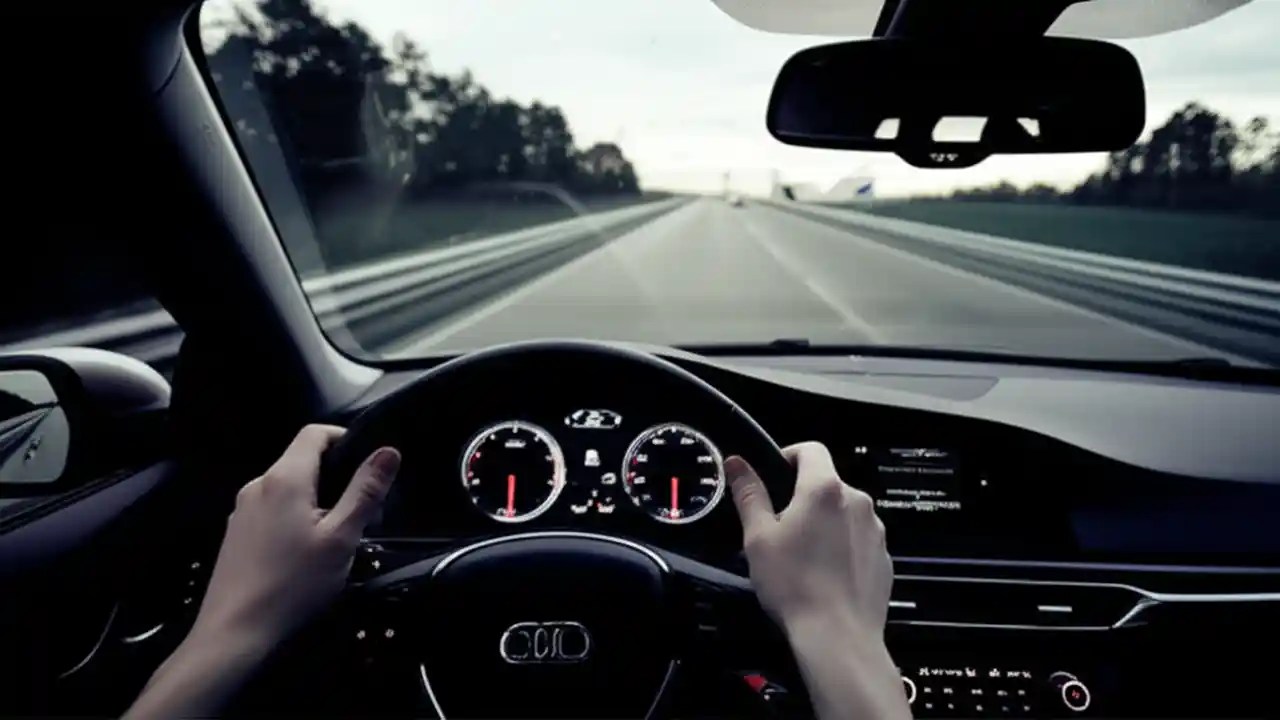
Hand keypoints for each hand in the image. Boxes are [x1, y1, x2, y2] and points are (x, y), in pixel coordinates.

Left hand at [126, 425, 399, 719]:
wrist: (234, 633)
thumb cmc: (292, 585)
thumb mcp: (341, 538)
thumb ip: (365, 491)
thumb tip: (388, 451)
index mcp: (284, 478)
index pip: (315, 433)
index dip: (345, 439)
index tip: (369, 466)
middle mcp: (258, 485)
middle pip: (303, 461)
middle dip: (337, 478)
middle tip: (363, 513)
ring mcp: (242, 511)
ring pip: (288, 489)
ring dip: (317, 501)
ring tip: (338, 539)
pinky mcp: (236, 535)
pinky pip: (272, 510)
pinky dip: (295, 519)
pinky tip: (306, 554)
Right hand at [726, 443, 909, 719]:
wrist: (838, 636)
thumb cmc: (794, 585)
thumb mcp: (758, 537)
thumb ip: (749, 494)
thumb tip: (737, 463)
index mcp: (824, 489)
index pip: (810, 449)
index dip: (789, 455)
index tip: (773, 475)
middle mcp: (857, 502)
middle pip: (827, 482)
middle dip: (803, 496)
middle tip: (778, 526)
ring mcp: (875, 530)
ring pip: (844, 512)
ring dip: (824, 522)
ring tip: (801, 555)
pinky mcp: (883, 556)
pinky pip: (858, 539)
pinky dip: (841, 546)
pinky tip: (824, 574)